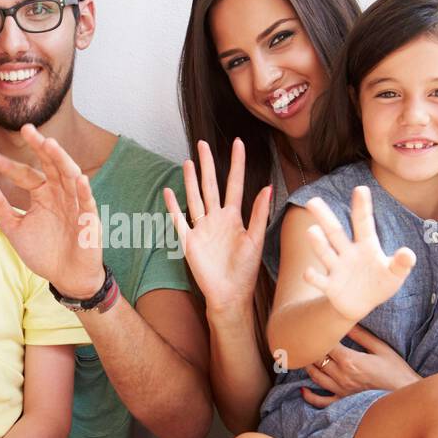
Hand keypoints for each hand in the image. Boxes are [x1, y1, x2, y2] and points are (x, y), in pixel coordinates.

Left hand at [0, 124, 104, 299]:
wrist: (67, 276)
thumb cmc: (44, 251)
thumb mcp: (14, 228)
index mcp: (42, 194)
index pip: (25, 174)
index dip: (8, 166)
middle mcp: (59, 193)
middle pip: (51, 165)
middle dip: (40, 147)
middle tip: (26, 129)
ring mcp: (76, 204)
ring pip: (70, 177)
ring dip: (61, 160)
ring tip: (50, 144)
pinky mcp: (89, 219)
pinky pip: (87, 203)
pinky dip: (83, 191)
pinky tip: (79, 178)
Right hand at [163, 138, 271, 314]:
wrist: (229, 293)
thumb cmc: (245, 270)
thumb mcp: (255, 240)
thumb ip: (258, 214)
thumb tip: (267, 188)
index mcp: (234, 217)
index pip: (235, 184)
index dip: (237, 164)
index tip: (238, 144)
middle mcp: (217, 219)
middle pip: (210, 185)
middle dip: (207, 164)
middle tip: (202, 143)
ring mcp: (202, 228)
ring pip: (195, 197)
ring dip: (191, 180)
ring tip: (188, 161)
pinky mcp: (189, 241)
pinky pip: (179, 220)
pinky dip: (173, 206)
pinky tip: (169, 192)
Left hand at [301, 325, 419, 406]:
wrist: (406, 395)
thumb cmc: (396, 370)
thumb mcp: (381, 348)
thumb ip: (361, 335)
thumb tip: (346, 322)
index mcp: (350, 360)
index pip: (325, 344)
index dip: (318, 335)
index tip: (315, 327)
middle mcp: (342, 375)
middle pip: (316, 359)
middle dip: (310, 348)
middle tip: (305, 339)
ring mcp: (341, 390)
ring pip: (315, 376)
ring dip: (308, 365)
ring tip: (305, 356)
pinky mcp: (343, 401)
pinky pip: (321, 401)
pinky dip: (309, 396)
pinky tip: (303, 389)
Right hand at [303, 189, 414, 324]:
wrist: (362, 305)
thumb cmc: (380, 283)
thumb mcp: (395, 274)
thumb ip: (402, 263)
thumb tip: (408, 253)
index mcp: (366, 246)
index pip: (363, 223)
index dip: (362, 207)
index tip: (361, 189)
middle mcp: (347, 253)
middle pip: (334, 232)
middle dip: (325, 217)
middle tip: (313, 201)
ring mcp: (337, 268)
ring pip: (325, 252)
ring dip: (318, 243)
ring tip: (312, 231)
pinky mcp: (330, 286)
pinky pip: (320, 280)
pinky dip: (312, 276)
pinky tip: (308, 273)